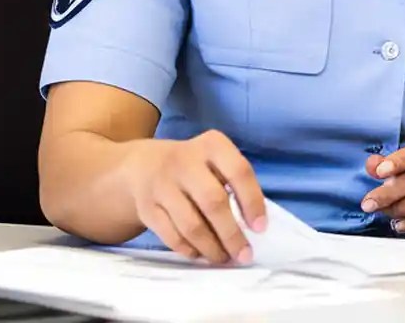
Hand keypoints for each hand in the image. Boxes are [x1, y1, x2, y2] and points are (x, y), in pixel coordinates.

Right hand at [123, 130, 265, 264]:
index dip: (252, 202)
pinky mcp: (147, 208)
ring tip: (225, 258)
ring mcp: (162, 185)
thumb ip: (236, 184)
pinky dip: (190, 249)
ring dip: (212, 247)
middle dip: (231, 234)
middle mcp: (185, 162)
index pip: (239, 172)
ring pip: (191, 225)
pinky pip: (171, 236)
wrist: (144, 164)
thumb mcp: (217, 159)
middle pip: (213, 202)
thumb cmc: (196, 166)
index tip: (260, 228)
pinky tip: (201, 254)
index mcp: (212, 145)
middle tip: (244, 255)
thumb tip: (254, 226)